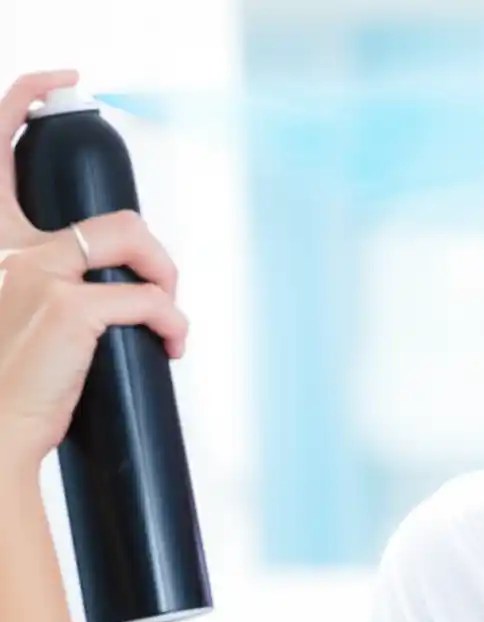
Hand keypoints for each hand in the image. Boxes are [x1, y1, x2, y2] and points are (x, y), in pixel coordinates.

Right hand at [0, 71, 186, 473]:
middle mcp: (6, 246)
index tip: (63, 79)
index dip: (25, 97)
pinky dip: (173, 323)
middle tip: (160, 289)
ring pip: (137, 243)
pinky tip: (171, 349)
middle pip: (116, 216)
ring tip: (165, 321)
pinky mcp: (69, 307)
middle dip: (154, 252)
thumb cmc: (12, 385)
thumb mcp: (19, 312)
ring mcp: (36, 271)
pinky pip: (150, 299)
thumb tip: (114, 279)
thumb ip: (48, 279)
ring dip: (167, 283)